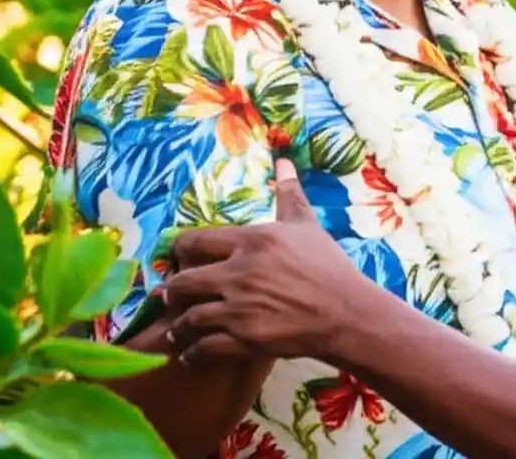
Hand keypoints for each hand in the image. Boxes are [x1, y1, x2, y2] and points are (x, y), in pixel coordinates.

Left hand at [164, 159, 367, 363]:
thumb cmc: (328, 267)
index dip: (178, 251)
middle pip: (182, 282)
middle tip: (168, 296)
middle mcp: (239, 273)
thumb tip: (283, 161)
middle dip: (170, 292)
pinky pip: (204, 348)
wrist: (347, 313)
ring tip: (176, 331)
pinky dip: (192, 353)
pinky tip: (191, 354)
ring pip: (188, 319)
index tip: (178, 258)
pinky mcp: (244, 340)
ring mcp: (239, 309)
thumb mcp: (307, 226)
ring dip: (177, 328)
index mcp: (252, 241)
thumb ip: (289, 194)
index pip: (194, 241)